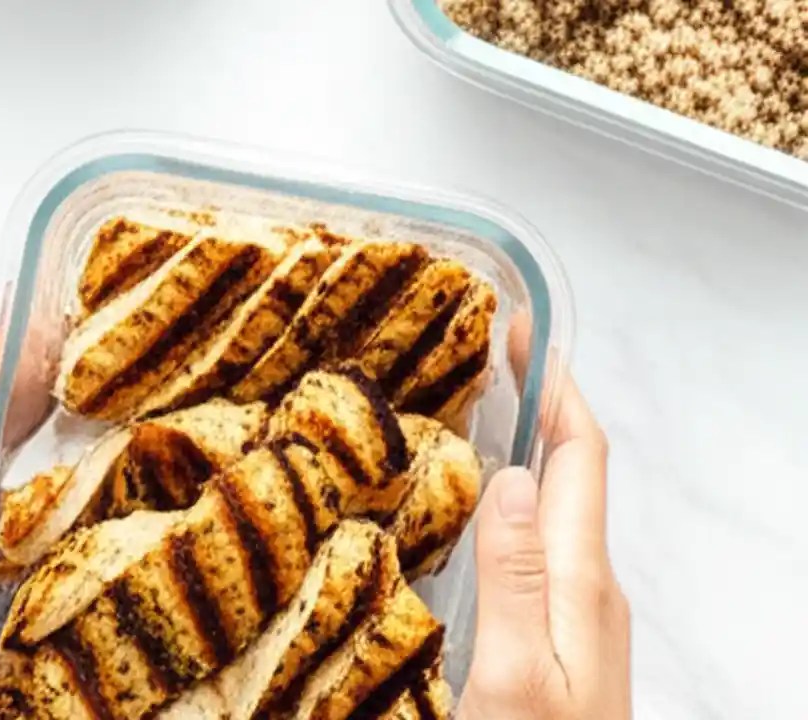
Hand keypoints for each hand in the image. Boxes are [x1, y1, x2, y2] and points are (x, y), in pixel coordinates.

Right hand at [458, 329, 631, 718]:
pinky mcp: (550, 638)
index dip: (553, 385)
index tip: (517, 327)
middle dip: (530, 404)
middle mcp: (584, 588)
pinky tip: (460, 506)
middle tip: (472, 357)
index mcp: (581, 583)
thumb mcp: (518, 677)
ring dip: (514, 450)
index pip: (578, 458)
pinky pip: (530, 547)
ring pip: (546, 508)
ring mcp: (571, 615)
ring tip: (459, 412)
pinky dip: (501, 501)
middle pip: (566, 473)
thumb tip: (512, 474)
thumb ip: (517, 577)